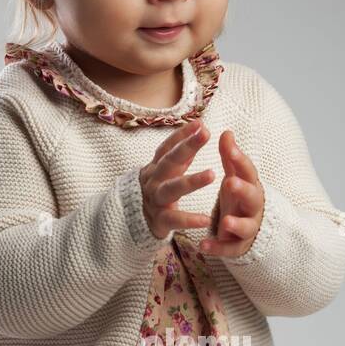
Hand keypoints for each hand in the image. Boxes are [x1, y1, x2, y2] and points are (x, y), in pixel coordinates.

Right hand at [139, 121, 214, 238]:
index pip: (168, 147)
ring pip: (172, 188)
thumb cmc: (156, 191)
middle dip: (187, 146)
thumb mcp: (166, 172)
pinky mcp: (160, 220)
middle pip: (169, 161)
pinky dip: (190, 220)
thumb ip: (182, 156)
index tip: (200, 124)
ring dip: (192, 181)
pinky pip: (175, 219)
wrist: (132, 221)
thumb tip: (199, 130)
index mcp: (157, 167)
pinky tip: (207, 220)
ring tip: (212, 174)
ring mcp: (156, 199)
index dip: (182, 134)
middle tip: (206, 134)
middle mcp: (154, 180)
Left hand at [199, 130, 264, 257]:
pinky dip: (217, 248)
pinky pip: (229, 249)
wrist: (250, 230)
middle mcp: (252, 207)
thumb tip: (227, 132)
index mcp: (250, 186)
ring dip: (236, 223)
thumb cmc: (239, 198)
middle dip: (242, 190)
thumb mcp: (236, 177)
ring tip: (226, 221)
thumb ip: (231, 158)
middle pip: (252, 197)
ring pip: (246, 226)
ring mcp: (247, 228)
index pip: (247, 171)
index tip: (229, 147)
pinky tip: (203, 246)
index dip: (239, 159)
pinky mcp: (237, 246)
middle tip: (230, 183)